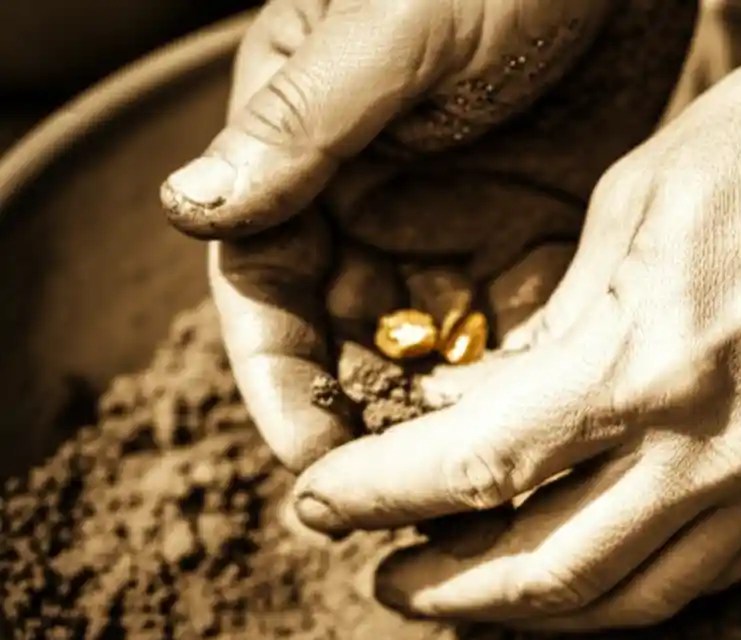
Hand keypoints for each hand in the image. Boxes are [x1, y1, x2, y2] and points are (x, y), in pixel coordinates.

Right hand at [160, 0, 696, 469]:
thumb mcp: (396, 27)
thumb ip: (305, 122)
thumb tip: (191, 210)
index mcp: (305, 148)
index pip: (268, 285)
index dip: (282, 377)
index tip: (315, 454)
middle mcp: (369, 196)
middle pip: (348, 334)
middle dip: (369, 413)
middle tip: (407, 492)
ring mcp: (456, 217)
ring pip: (434, 342)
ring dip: (449, 407)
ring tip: (481, 469)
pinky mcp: (535, 225)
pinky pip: (518, 318)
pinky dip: (524, 367)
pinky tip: (548, 414)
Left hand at [290, 18, 740, 631]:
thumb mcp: (626, 208)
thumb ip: (550, 330)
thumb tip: (477, 410)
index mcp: (650, 357)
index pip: (481, 468)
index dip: (381, 498)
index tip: (322, 506)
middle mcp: (715, 442)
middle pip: (552, 571)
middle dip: (447, 591)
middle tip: (384, 581)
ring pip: (635, 596)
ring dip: (534, 609)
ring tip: (468, 592)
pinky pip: (711, 570)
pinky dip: (629, 590)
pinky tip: (584, 570)